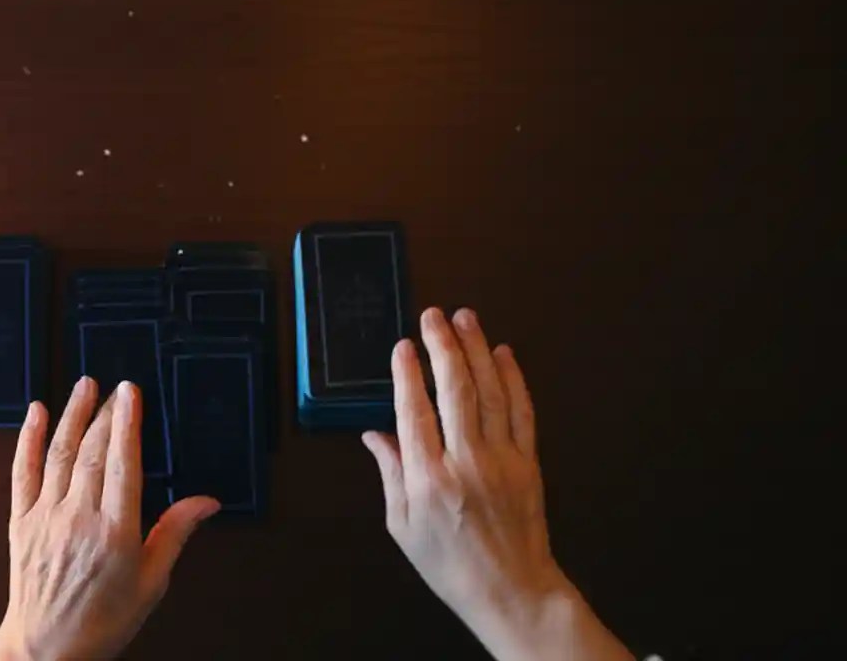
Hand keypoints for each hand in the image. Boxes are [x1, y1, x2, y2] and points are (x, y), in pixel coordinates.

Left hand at [0, 378, 220, 660]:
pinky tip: (36, 413)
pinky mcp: (20, 522)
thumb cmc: (101, 621)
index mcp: (115, 532)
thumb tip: (206, 502)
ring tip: (85, 386)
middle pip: (94, 452)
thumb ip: (175, 534)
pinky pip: (23, 472)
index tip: (132, 393)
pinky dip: (28, 439)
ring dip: (73, 414)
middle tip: (117, 387)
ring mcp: (45, 517)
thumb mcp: (151, 583)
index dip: (127, 423)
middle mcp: (78, 518)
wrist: (45, 649)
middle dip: (107, 414)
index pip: (123, 463)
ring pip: (60, 453)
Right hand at [362, 308, 631, 660]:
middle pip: (455, 391)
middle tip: (434, 315)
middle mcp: (465, 462)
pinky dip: (513, 379)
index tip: (403, 346)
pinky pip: (521, 411)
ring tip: (466, 318)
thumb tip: (375, 434)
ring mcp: (502, 459)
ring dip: (477, 350)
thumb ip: (390, 474)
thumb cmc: (448, 563)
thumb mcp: (402, 525)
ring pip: (489, 392)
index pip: (415, 412)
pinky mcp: (528, 461)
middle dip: (443, 347)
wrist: (510, 589)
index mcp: (427, 479)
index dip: (408, 375)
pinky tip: (503, 353)